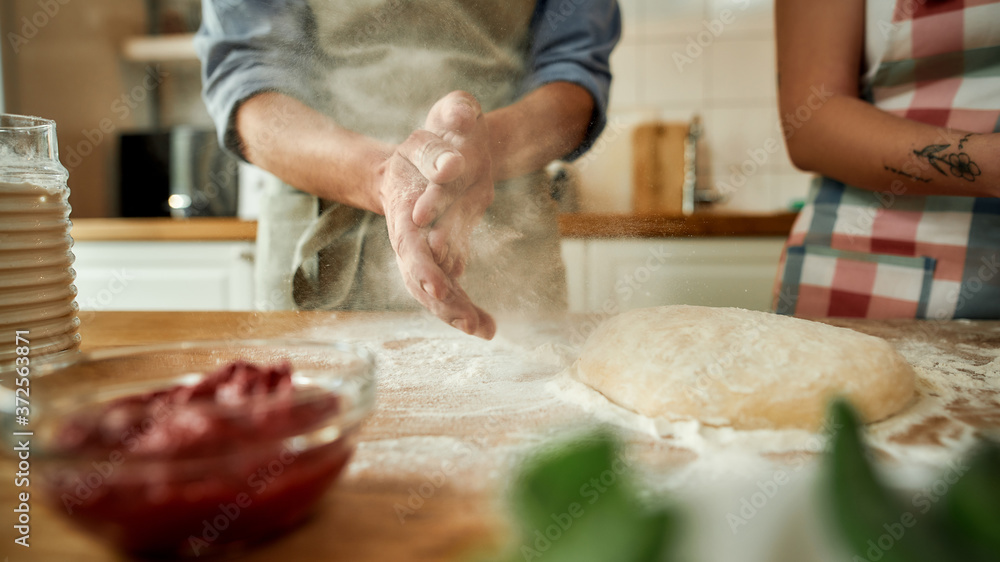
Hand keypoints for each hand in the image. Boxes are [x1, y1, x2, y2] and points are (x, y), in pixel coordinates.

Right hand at [376, 92, 495, 338]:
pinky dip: (463, 308)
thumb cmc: (447, 127)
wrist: (433, 154)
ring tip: (485, 329)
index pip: (414, 213)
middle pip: (415, 262)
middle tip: (458, 308)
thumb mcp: (453, 110)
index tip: (442, 250)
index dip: (425, 231)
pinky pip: (447, 288)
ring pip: (428, 285)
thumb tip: (464, 111)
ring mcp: (422, 244)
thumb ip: (455, 110)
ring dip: (453, 309)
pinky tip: (486, 326)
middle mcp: (410, 223)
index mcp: (410, 188)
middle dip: (435, 286)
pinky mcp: (440, 255)